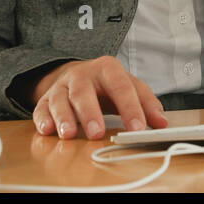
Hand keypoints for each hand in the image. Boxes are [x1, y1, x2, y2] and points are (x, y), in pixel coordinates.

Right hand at [31, 56, 168, 139]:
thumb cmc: (108, 85)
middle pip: (84, 92)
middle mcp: (82, 75)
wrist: (77, 74)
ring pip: (59, 100)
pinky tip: (47, 130)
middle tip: (97, 133)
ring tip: (69, 134)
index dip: (130, 108)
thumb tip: (162, 123)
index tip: (137, 128)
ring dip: (64, 118)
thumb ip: (147, 103)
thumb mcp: (130, 87)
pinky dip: (43, 120)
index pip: (121, 87)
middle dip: (90, 113)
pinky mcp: (45, 99)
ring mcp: (62, 86)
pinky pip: (41, 108)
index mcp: (108, 69)